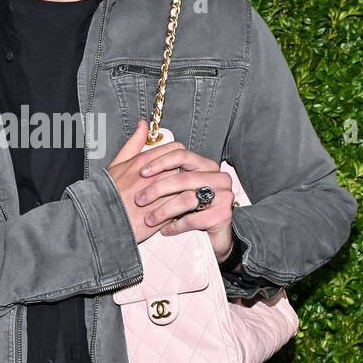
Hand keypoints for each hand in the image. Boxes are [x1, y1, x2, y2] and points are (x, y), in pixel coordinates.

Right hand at [108, 120, 204, 244]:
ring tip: (186, 195)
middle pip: (184, 168)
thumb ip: (133, 144)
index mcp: (144, 163)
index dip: (180, 156)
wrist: (100, 220)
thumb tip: (143, 125)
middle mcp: (154, 178)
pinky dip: (185, 211)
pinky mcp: (162, 217)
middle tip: (185, 179)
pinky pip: (182, 211)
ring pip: (186, 189)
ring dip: (188, 191)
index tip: (179, 163)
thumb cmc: (107, 192)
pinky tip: (182, 211)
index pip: (175, 150)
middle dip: (186, 174)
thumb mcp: (118, 163)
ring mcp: (159, 197)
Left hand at [134, 136, 235, 262]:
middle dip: (157, 189)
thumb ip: (152, 153)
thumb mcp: (167, 181)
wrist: (209, 237)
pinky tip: (164, 230)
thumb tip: (142, 125)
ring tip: (148, 219)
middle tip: (139, 200)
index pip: (181, 154)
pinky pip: (194, 219)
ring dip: (163, 210)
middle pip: (182, 177)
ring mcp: (224, 195)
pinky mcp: (223, 215)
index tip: (141, 172)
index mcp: (205, 165)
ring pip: (187, 199)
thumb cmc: (185, 208)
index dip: (160, 161)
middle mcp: (217, 176)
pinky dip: (176, 226)